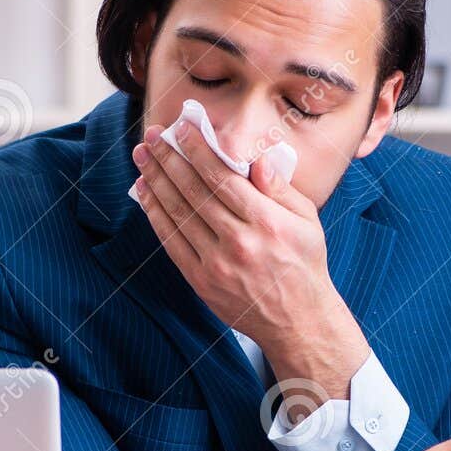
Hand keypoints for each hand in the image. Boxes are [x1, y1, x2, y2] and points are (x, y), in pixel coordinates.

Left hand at [133, 120, 366, 400]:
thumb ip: (281, 188)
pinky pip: (171, 242)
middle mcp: (239, 242)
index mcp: (267, 223)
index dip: (197, 149)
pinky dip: (156, 214)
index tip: (182, 128)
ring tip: (143, 157)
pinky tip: (146, 193)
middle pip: (194, 192)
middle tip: (153, 135)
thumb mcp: (307, 221)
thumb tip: (257, 160)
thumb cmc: (304, 264)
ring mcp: (217, 265)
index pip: (222, 177)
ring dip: (156, 181)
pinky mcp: (201, 282)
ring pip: (178, 214)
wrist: (299, 322)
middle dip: (170, 158)